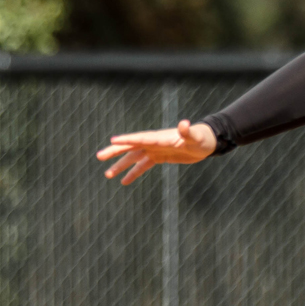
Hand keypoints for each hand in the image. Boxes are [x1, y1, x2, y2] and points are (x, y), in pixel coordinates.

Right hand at [96, 119, 216, 184]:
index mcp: (159, 138)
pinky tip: (124, 181)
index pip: (140, 138)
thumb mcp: (195, 136)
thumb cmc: (201, 138)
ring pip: (134, 158)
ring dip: (121, 165)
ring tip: (107, 174)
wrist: (206, 143)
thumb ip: (187, 131)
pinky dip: (134, 173)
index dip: (128, 139)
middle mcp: (154, 143)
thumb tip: (184, 124)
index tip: (113, 141)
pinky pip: (143, 165)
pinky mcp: (159, 157)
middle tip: (99, 156)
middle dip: (115, 151)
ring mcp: (155, 150)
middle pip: (131, 147)